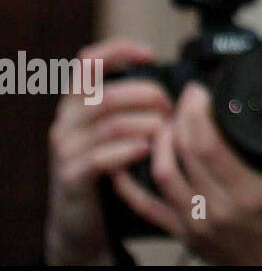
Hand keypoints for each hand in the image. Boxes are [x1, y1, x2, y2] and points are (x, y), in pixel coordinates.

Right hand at [45, 39, 171, 264]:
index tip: (151, 54)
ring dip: (148, 125)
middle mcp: (66, 121)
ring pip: (111, 124)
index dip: (118, 51)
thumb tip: (186, 88)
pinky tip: (147, 151)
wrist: (82, 219)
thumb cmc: (111, 166)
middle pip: (108, 94)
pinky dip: (130, 150)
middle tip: (171, 110)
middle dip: (148, 97)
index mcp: (77, 102)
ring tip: (166, 132)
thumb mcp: (117, 129)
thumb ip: (135, 105)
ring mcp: (65, 149)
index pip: (87, 62)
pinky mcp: (71, 176)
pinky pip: (101, 157)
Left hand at [109, 82, 261, 264]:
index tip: (199, 92)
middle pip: (183, 155)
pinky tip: (125, 162)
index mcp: (248, 196)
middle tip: (184, 98)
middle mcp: (217, 211)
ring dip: (159, 143)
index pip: (210, 147)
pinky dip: (130, 183)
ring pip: (162, 175)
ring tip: (167, 122)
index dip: (197, 115)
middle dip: (179, 119)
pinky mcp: (181, 234)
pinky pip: (145, 206)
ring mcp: (195, 224)